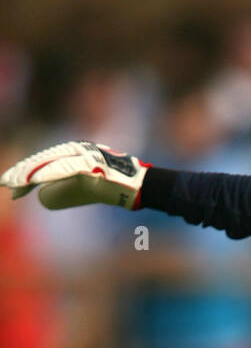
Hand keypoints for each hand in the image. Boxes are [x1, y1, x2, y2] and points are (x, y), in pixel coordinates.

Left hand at [0, 140, 149, 210]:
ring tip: (11, 183)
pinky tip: (29, 182)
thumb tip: (40, 198)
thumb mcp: (85, 190)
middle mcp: (76, 150)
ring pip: (48, 165)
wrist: (140, 186)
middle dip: (22, 173)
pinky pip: (60, 171)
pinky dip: (43, 176)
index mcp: (74, 153)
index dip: (27, 173)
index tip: (12, 185)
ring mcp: (82, 156)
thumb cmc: (116, 188)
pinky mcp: (87, 165)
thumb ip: (63, 192)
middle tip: (5, 183)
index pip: (45, 162)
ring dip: (27, 174)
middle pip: (43, 160)